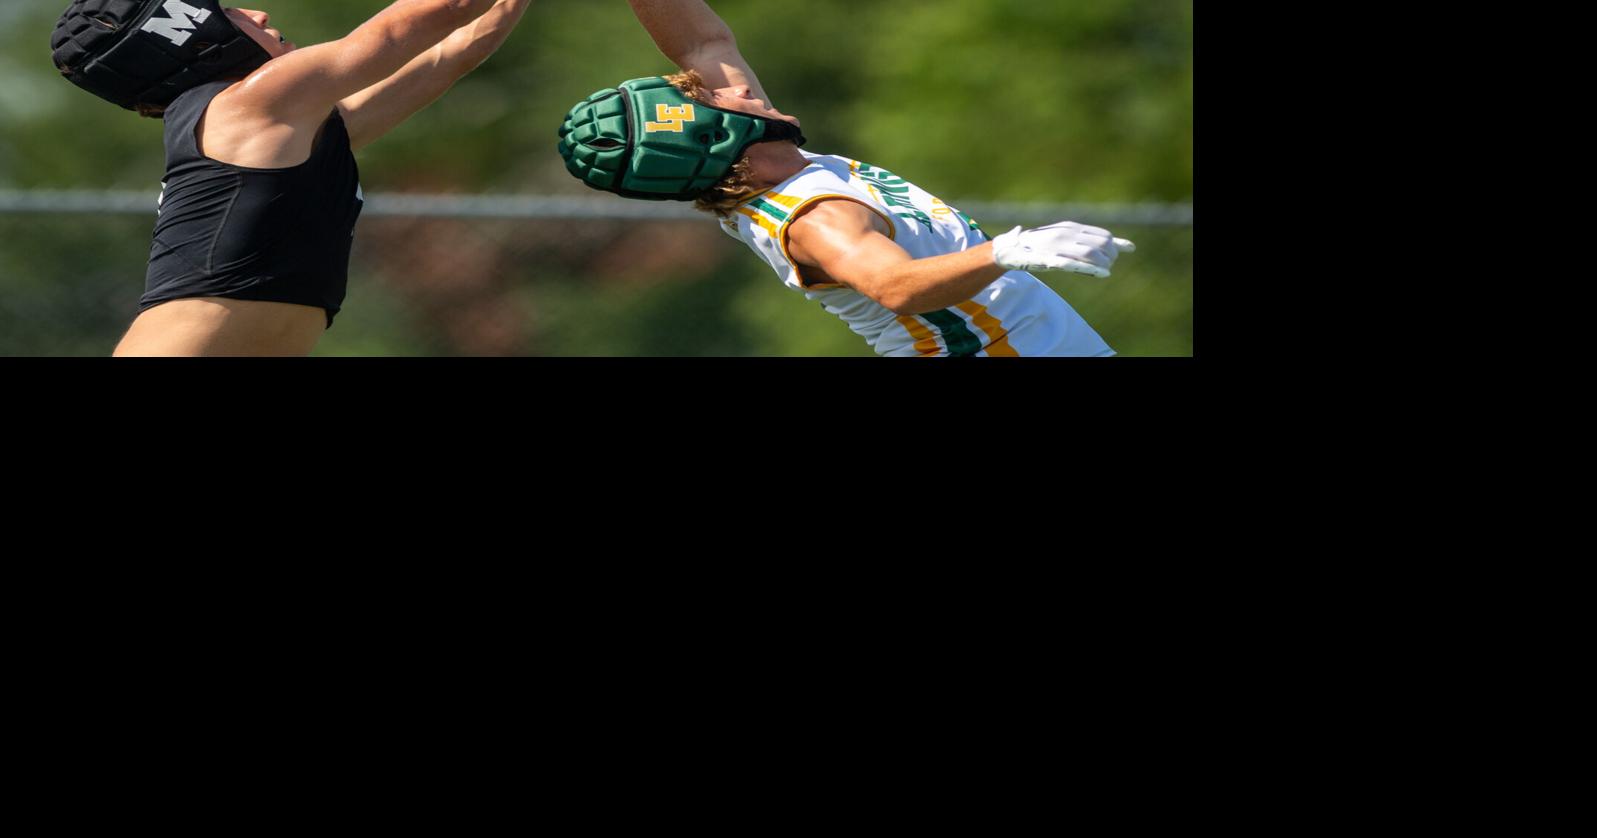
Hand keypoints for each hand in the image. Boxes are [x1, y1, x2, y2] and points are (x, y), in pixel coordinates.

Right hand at [990, 221, 1135, 276]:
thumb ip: (1087, 239)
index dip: (1113, 247)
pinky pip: (1073, 264)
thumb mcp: (1065, 237)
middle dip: (1110, 257)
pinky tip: (1103, 274)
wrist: (1012, 248)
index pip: (1104, 236)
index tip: (1112, 256)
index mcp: (1071, 227)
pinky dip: (1091, 269)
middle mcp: (1066, 234)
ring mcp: (1057, 246)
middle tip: (1107, 265)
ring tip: (1103, 271)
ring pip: (1091, 254)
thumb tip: (1119, 244)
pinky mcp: (1049, 259)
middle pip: (1101, 245)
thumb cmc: (1041, 244)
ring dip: (1103, 264)